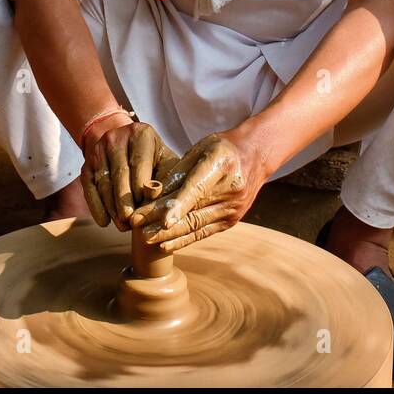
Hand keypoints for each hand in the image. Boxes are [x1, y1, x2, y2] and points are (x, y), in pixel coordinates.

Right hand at [81, 120, 181, 230]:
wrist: (126, 143)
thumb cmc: (154, 158)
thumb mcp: (165, 161)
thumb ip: (167, 179)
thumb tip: (165, 204)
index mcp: (140, 134)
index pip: (139, 161)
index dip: (141, 186)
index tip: (145, 207)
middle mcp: (116, 138)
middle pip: (119, 173)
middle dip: (124, 200)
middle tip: (131, 221)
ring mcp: (98, 150)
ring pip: (103, 181)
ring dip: (112, 207)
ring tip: (122, 226)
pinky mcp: (87, 164)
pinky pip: (89, 187)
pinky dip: (96, 206)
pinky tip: (104, 221)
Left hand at [130, 132, 268, 252]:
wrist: (256, 155)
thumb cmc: (222, 148)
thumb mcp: (200, 149)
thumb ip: (177, 171)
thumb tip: (152, 192)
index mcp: (221, 164)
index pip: (197, 189)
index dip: (179, 206)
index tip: (161, 219)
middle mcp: (231, 190)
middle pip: (192, 210)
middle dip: (162, 220)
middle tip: (137, 226)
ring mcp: (233, 208)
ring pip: (196, 225)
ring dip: (168, 233)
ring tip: (145, 237)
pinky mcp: (231, 221)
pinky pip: (203, 233)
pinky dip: (183, 239)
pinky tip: (164, 244)